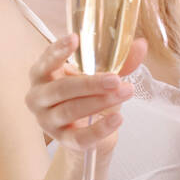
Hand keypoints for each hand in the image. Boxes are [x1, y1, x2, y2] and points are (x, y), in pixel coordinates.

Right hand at [24, 33, 147, 155]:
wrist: (90, 130)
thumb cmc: (89, 95)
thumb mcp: (102, 75)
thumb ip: (120, 61)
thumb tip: (141, 45)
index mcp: (43, 75)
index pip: (46, 61)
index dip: (58, 50)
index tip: (75, 38)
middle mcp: (38, 97)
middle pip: (61, 89)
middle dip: (91, 83)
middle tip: (116, 79)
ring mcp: (47, 120)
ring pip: (71, 111)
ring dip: (101, 102)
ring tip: (125, 92)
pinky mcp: (62, 140)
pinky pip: (80, 137)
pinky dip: (100, 128)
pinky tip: (118, 119)